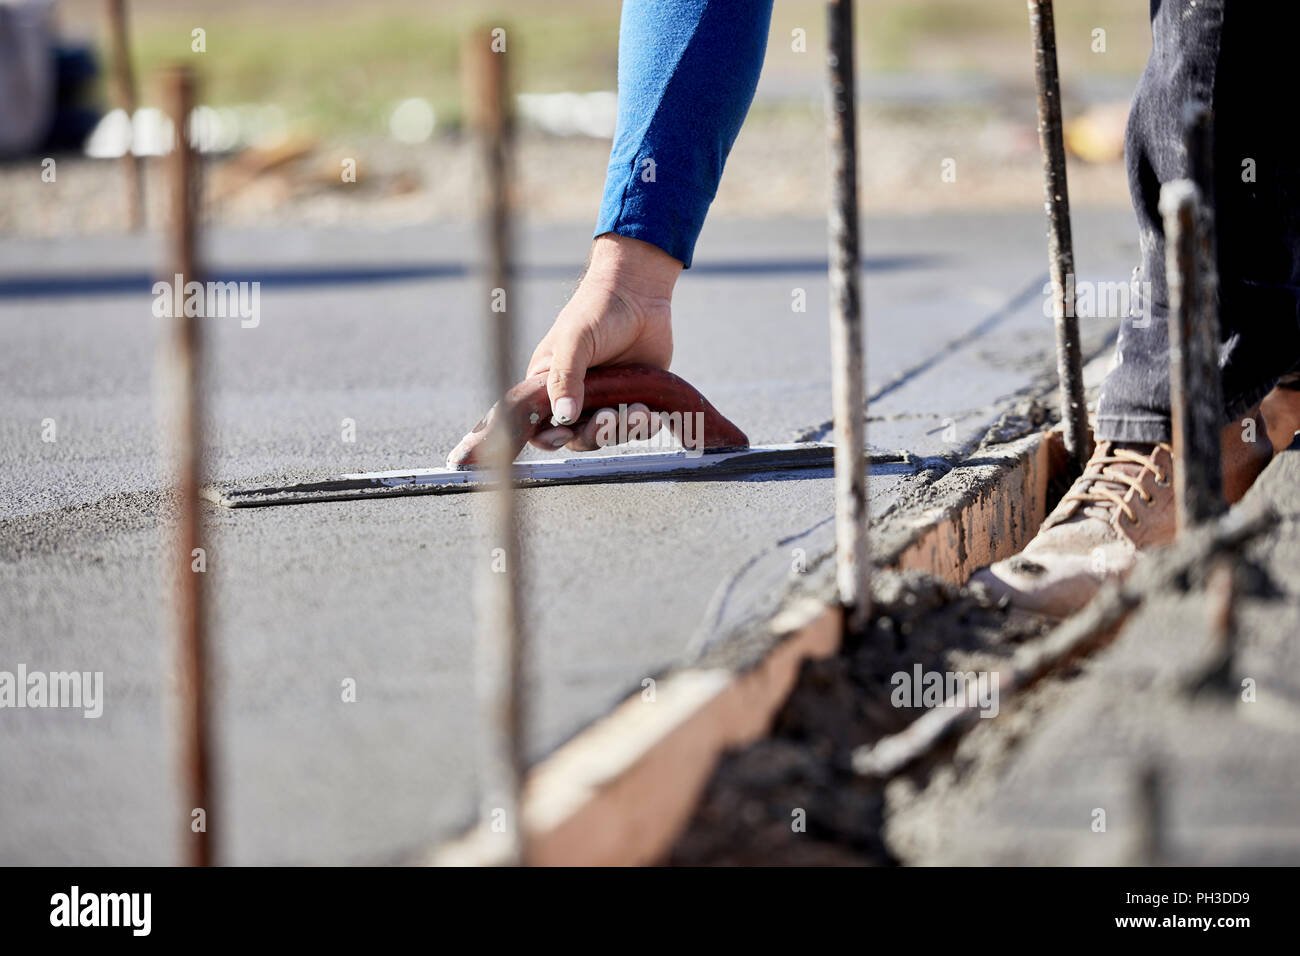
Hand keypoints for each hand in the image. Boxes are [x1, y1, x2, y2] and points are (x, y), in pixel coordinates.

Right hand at [526, 233, 680, 450]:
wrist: (639, 293)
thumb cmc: (597, 309)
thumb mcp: (574, 340)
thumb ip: (565, 377)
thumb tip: (563, 417)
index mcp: (549, 384)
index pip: (538, 425)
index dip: (547, 438)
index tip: (563, 436)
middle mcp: (575, 396)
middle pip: (577, 436)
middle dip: (594, 434)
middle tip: (608, 418)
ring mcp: (606, 399)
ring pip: (610, 435)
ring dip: (623, 430)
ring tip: (639, 411)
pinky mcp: (633, 398)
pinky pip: (636, 427)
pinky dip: (644, 427)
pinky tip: (652, 415)